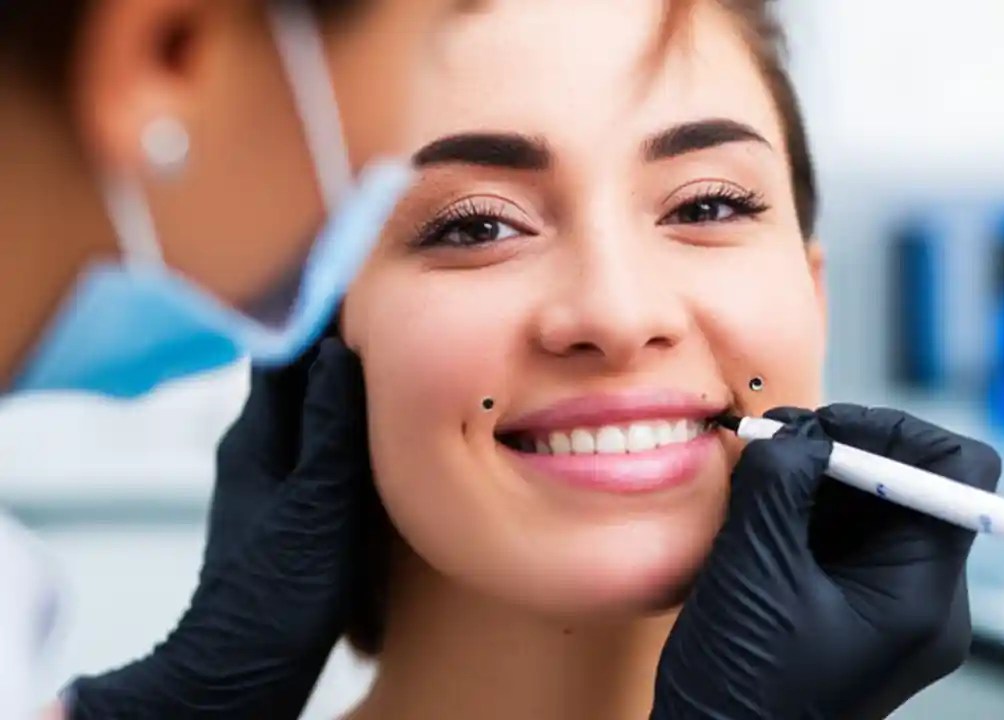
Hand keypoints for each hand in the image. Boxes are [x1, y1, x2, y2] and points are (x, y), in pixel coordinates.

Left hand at [66, 338, 375, 718]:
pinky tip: (388, 430)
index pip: (284, 346)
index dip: (319, 309)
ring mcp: (271, 476)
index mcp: (257, 436)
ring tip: (402, 357)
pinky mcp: (289, 504)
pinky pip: (321, 441)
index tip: (363, 277)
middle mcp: (256, 447)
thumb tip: (339, 351)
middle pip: (298, 371)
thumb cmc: (280, 591)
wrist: (248, 664)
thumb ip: (330, 427)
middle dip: (341, 339)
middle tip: (398, 309)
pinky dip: (352, 423)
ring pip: (311, 407)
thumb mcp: (318, 504)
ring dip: (347, 381)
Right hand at [652, 404, 1001, 719]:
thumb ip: (780, 480)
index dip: (896, 431)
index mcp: (922, 595)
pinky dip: (804, 516)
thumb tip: (798, 429)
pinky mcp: (859, 618)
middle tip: (771, 444)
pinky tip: (756, 518)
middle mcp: (924, 602)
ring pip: (873, 509)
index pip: (958, 473)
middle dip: (840, 453)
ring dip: (814, 483)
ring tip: (753, 483)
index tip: (824, 427)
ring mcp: (893, 613)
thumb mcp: (754, 568)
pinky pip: (848, 543)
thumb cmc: (741, 689)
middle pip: (912, 486)